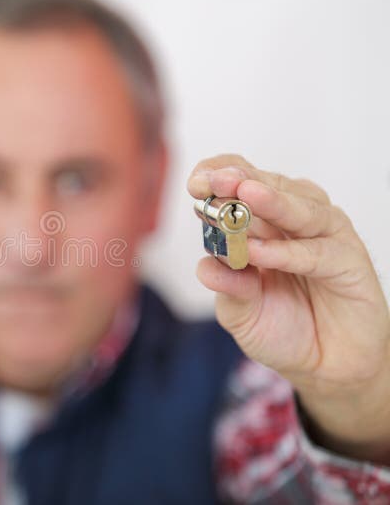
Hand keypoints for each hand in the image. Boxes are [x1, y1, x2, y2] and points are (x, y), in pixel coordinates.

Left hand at [188, 154, 389, 460]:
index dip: (219, 176)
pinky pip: (317, 251)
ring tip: (245, 195)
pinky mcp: (349, 261)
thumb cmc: (281, 329)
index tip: (195, 184)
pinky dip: (286, 251)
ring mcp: (324, 237)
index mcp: (262, 223)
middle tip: (216, 180)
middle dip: (239, 180)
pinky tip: (259, 251)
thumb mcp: (240, 312)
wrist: (324, 366)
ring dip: (271, 201)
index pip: (242, 183)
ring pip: (299, 209)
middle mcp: (294, 222)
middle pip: (269, 187)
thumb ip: (228, 287)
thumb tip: (205, 266)